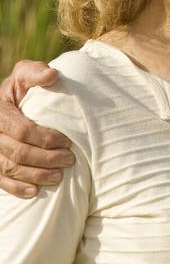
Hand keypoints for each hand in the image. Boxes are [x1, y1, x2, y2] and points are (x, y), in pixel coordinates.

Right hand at [0, 61, 73, 197]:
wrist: (4, 102)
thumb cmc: (19, 88)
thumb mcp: (25, 73)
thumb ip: (36, 72)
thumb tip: (53, 75)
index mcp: (0, 112)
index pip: (22, 130)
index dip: (45, 138)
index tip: (67, 141)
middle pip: (18, 152)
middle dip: (46, 158)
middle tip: (69, 159)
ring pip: (10, 169)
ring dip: (35, 175)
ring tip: (58, 177)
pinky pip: (1, 181)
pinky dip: (17, 188)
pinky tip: (35, 191)